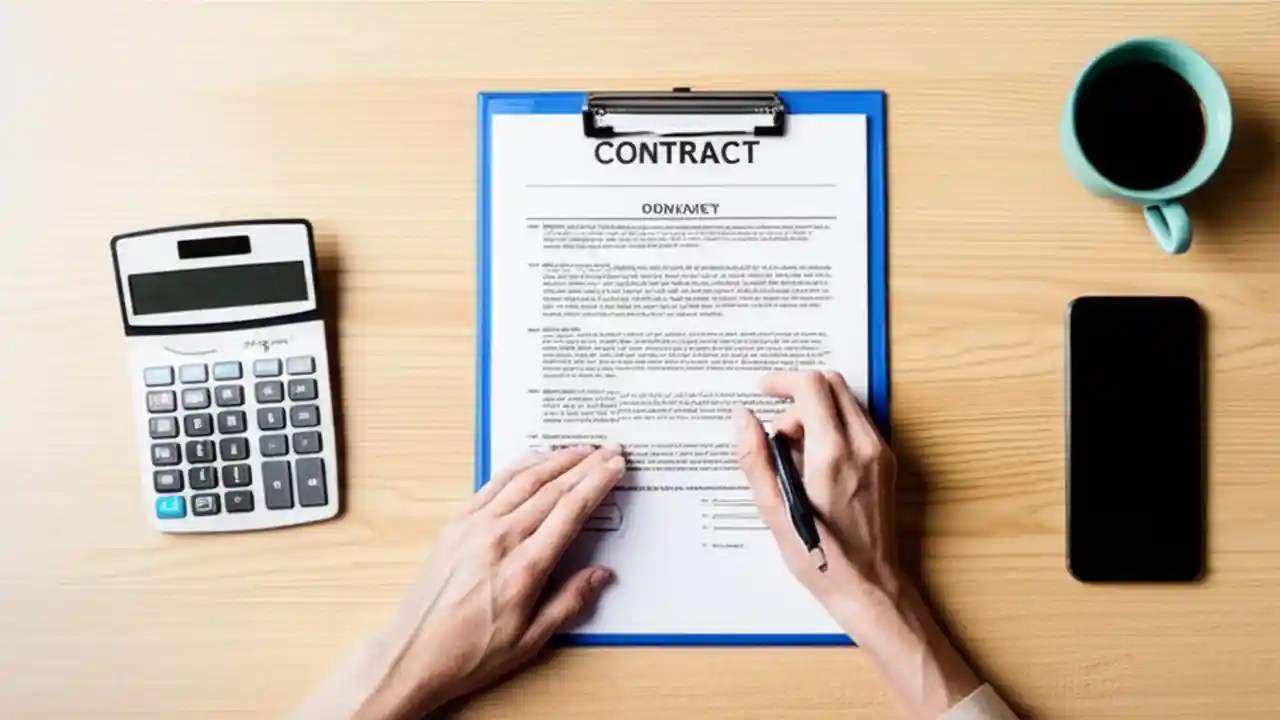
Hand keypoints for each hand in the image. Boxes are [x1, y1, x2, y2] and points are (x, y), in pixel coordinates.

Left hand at [295, 445, 625, 719]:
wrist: (412, 654)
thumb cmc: (470, 653)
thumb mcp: (531, 640)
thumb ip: (570, 602)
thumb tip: (601, 575)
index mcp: (525, 568)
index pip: (570, 511)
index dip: (597, 483)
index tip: (615, 466)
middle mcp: (500, 538)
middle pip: (552, 488)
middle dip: (585, 465)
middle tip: (609, 449)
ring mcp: (474, 526)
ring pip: (523, 479)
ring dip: (556, 459)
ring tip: (580, 449)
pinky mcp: (455, 524)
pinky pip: (493, 485)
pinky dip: (519, 467)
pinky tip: (535, 460)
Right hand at [733, 371, 898, 630]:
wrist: (869, 586)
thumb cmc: (821, 557)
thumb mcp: (775, 511)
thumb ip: (756, 458)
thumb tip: (742, 418)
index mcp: (832, 455)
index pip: (811, 386)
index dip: (782, 380)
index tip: (762, 390)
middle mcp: (862, 446)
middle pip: (831, 384)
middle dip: (798, 393)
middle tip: (776, 428)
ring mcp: (879, 452)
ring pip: (846, 401)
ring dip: (815, 410)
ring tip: (793, 451)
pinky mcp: (887, 462)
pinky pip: (857, 422)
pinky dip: (832, 425)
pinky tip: (815, 460)